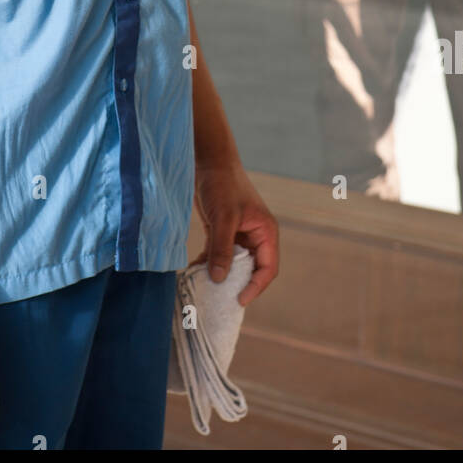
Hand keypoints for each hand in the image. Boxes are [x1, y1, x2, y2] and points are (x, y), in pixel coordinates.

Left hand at [191, 159, 278, 307]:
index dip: (256, 286)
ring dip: (220, 276)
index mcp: (265, 232)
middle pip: (250, 269)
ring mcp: (238, 234)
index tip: (239, 300)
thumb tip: (219, 279)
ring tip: (205, 290)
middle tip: (220, 300)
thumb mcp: (224, 218)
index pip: (268, 268)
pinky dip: (208, 264)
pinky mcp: (222, 232)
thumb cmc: (223, 185)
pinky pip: (218, 255)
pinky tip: (195, 272)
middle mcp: (255, 236)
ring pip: (233, 264)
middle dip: (236, 284)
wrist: (209, 161)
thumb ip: (222, 249)